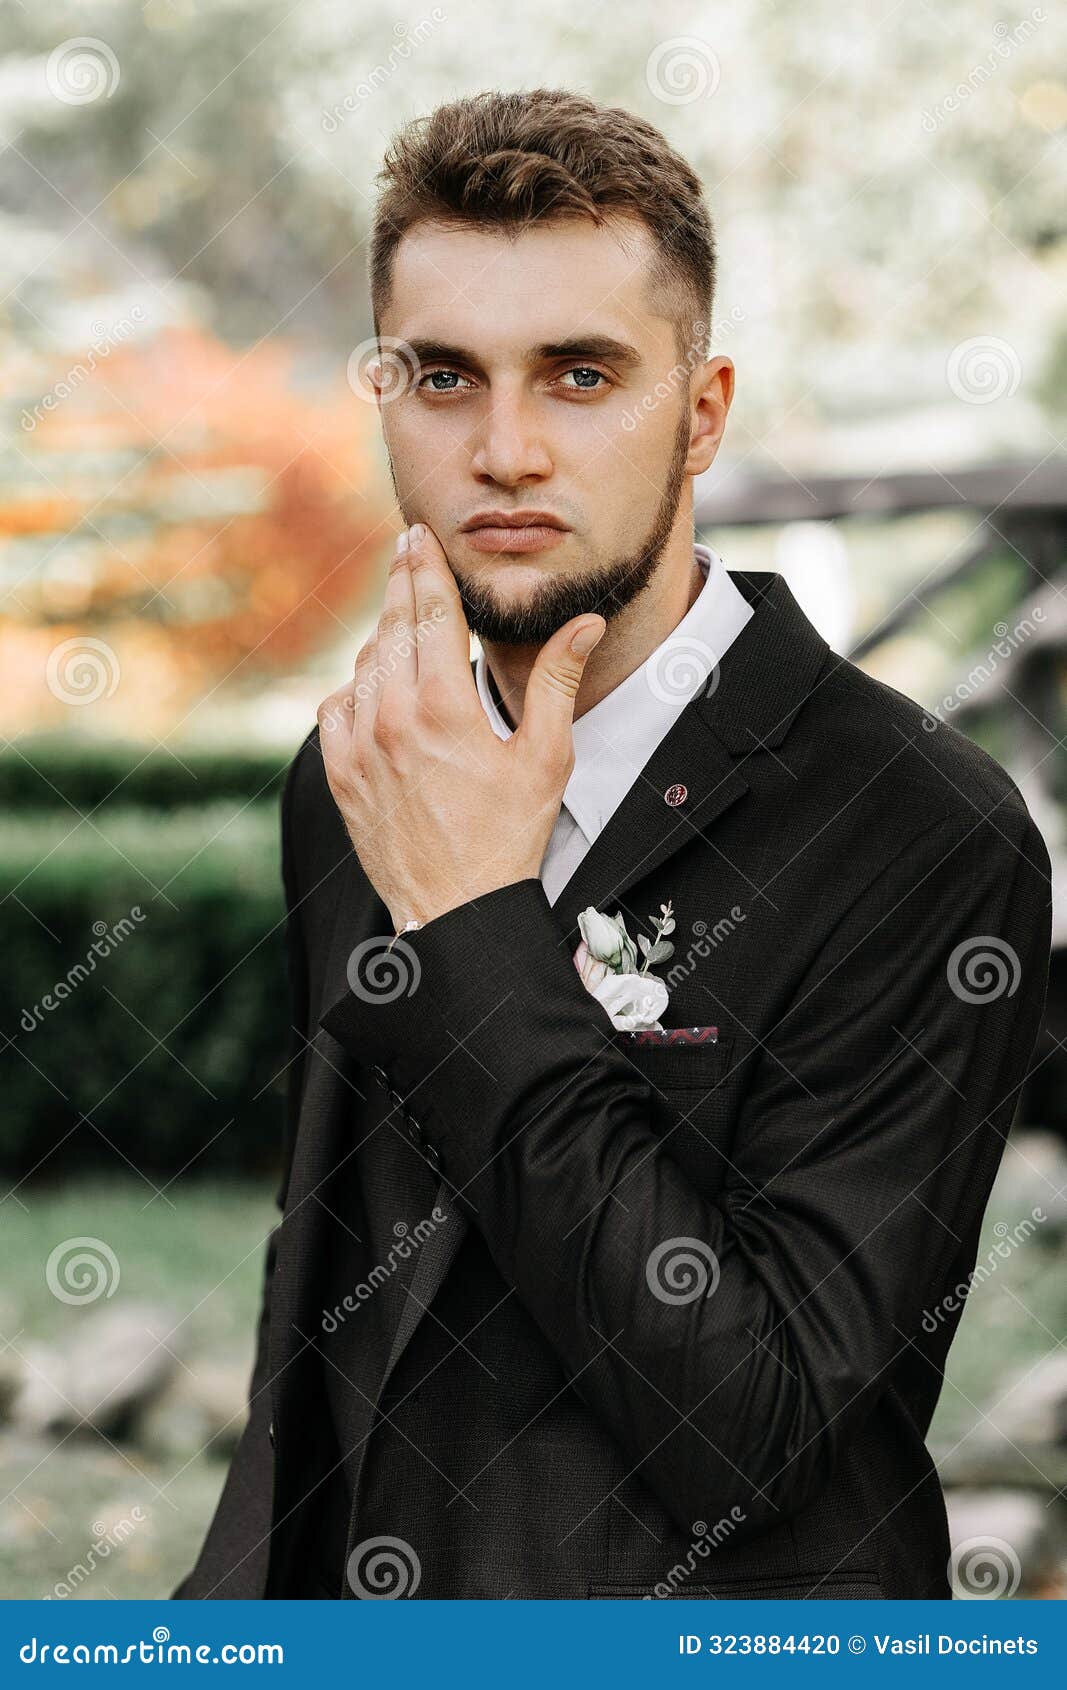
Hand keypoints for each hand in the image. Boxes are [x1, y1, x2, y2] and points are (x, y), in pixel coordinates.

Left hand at [317, 522, 605, 930]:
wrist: (457, 909)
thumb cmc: (509, 836)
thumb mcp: (546, 758)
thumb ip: (556, 680)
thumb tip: (585, 623)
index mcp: (444, 705)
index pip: (431, 611)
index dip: (426, 566)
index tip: (421, 535)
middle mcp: (391, 717)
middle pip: (392, 626)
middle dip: (401, 582)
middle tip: (406, 547)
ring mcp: (358, 746)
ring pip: (364, 665)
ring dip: (383, 636)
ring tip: (403, 619)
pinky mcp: (340, 774)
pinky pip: (335, 708)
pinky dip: (355, 687)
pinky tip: (375, 685)